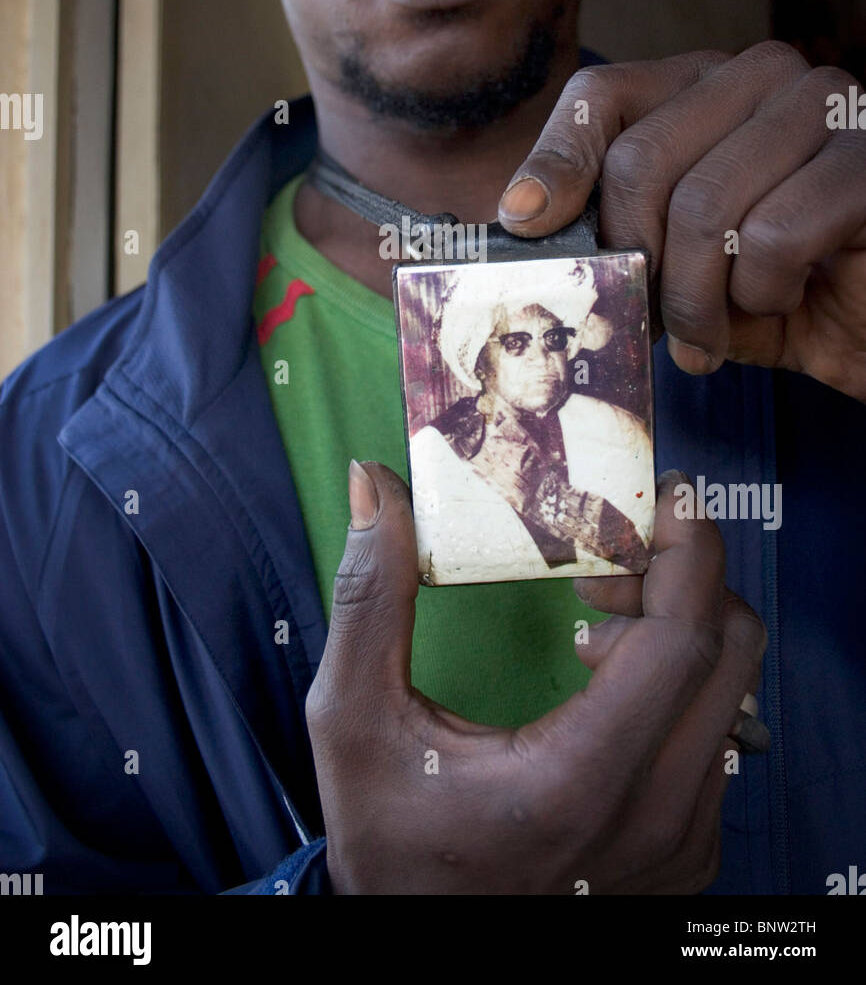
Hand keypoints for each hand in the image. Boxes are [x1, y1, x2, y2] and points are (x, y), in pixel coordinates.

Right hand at [305, 462, 765, 894]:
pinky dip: (680, 685)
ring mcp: (680, 841)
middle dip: (681, 577)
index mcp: (578, 779)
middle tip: (604, 559)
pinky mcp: (689, 853)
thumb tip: (374, 483)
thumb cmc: (387, 839)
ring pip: (732, 691)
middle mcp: (653, 817)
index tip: (661, 495)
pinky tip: (606, 686)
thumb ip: (370, 598)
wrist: (419, 945)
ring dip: (678, 630)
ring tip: (594, 627)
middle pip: (729, 651)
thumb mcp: (353, 719)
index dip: (688, 551)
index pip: (683, 640)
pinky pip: (719, 735)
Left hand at [498, 43, 865, 401]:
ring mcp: (824, 107)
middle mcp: (763, 76)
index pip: (604, 95)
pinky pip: (775, 234)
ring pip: (703, 206)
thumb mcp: (679, 265)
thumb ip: (613, 230)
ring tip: (714, 335)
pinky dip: (766, 295)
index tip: (525, 222)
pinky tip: (790, 301)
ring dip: (699, 301)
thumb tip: (519, 215)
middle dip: (639, 266)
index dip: (556, 161)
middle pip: (642, 162)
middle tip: (657, 323)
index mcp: (706, 86)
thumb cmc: (781, 294)